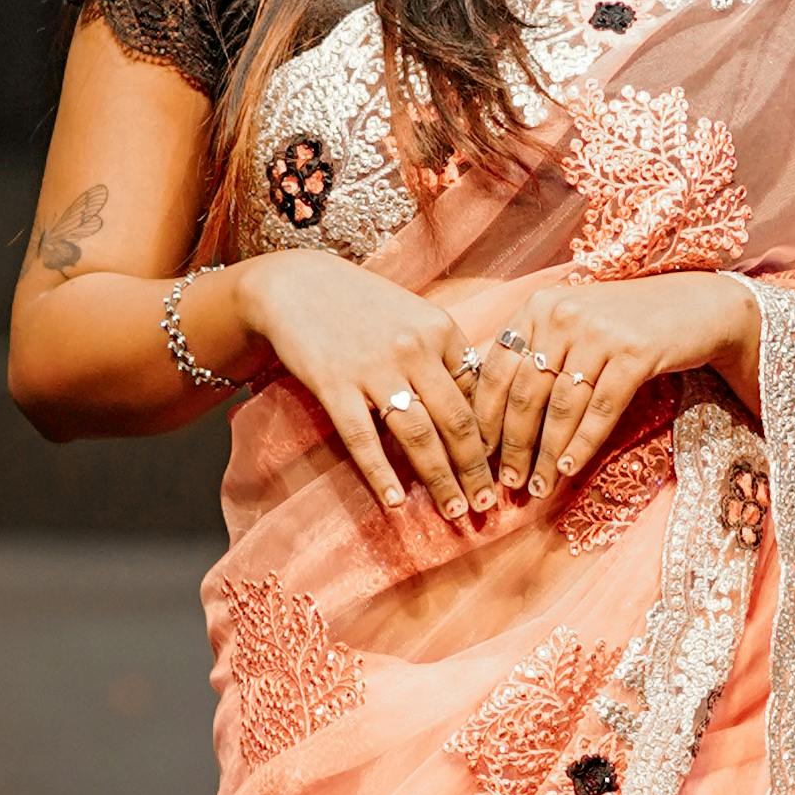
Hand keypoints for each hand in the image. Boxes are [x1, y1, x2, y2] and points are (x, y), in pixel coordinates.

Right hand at [237, 252, 502, 525]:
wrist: (295, 284)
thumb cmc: (360, 304)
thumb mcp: (413, 316)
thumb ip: (443, 355)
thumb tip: (475, 405)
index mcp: (441, 329)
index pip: (478, 393)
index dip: (492, 436)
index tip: (500, 468)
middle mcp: (414, 348)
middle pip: (456, 421)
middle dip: (475, 469)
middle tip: (485, 505)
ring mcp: (373, 367)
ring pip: (418, 435)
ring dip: (440, 479)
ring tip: (453, 511)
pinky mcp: (335, 384)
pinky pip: (363, 439)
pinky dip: (381, 474)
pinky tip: (396, 502)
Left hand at [460, 273, 756, 501]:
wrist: (693, 306)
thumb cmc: (622, 325)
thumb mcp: (570, 325)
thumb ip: (531, 351)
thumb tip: (479, 405)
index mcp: (537, 306)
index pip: (496, 368)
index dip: (484, 417)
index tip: (479, 455)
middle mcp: (562, 313)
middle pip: (525, 392)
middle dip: (513, 444)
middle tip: (507, 483)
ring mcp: (600, 331)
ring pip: (561, 406)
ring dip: (546, 453)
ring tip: (537, 486)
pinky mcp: (635, 352)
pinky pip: (600, 409)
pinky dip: (582, 443)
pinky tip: (569, 469)